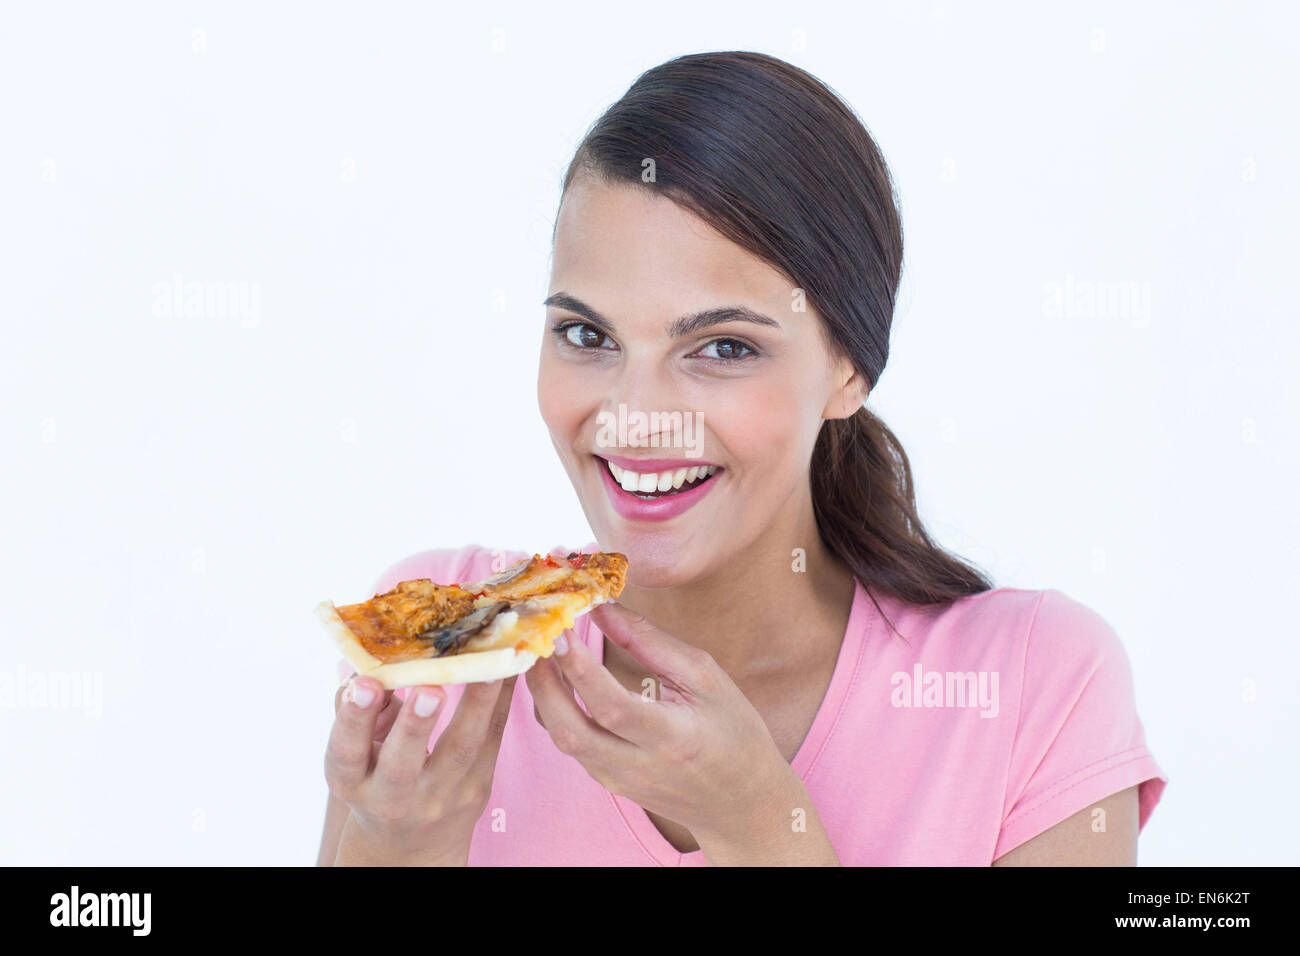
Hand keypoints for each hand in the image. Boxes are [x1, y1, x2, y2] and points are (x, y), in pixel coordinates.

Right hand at [324, 673, 515, 865]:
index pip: (347, 752)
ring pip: (461, 750)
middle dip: (415, 725)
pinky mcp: (477, 789)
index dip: (354, 718)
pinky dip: (502, 701)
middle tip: (429, 689)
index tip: (365, 683)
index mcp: (353, 782)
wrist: (411, 841)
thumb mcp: (355, 754)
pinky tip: (511, 668)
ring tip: (487, 669)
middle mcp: (394, 798)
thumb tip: (363, 665)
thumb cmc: (376, 778)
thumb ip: (355, 712)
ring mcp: (440, 796)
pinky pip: (493, 739)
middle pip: (402, 766)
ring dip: (475, 706)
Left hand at [527, 602, 834, 863]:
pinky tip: (556, 678)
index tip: (561, 629)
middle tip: (536, 636)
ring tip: (540, 649)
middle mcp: (639, 766)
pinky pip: (570, 745)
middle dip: (543, 681)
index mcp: (672, 738)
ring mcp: (619, 780)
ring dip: (543, 693)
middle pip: (571, 730)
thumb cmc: (733, 731)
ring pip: (562, 739)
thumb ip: (650, 642)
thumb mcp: (706, 677)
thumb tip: (604, 608)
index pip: (613, 706)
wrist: (741, 802)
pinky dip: (555, 709)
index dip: (580, 669)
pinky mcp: (608, 782)